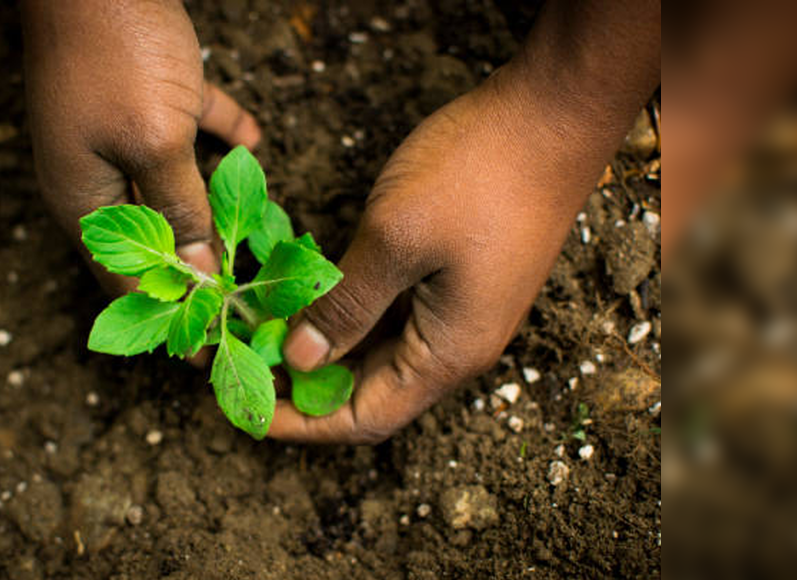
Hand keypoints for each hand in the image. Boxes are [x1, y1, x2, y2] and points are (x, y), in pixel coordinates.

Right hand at [21, 0, 259, 292]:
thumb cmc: (118, 54)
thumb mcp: (154, 143)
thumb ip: (180, 210)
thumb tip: (201, 276)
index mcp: (84, 201)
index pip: (127, 282)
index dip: (170, 319)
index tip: (212, 351)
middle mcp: (97, 176)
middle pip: (154, 242)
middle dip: (198, 272)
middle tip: (244, 305)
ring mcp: (117, 134)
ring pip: (173, 189)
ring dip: (211, 211)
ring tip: (253, 244)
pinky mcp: (144, 94)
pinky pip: (187, 131)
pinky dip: (218, 138)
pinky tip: (254, 142)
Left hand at [267, 60, 646, 442]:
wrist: (555, 113)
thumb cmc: (478, 171)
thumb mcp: (395, 238)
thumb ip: (346, 305)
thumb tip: (301, 360)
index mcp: (448, 352)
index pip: (364, 419)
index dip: (302, 422)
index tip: (246, 406)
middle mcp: (457, 344)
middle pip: (371, 390)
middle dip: (302, 382)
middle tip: (241, 356)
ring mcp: (460, 309)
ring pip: (379, 350)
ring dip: (322, 344)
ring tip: (263, 326)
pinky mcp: (456, 275)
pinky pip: (394, 313)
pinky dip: (348, 310)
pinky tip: (308, 291)